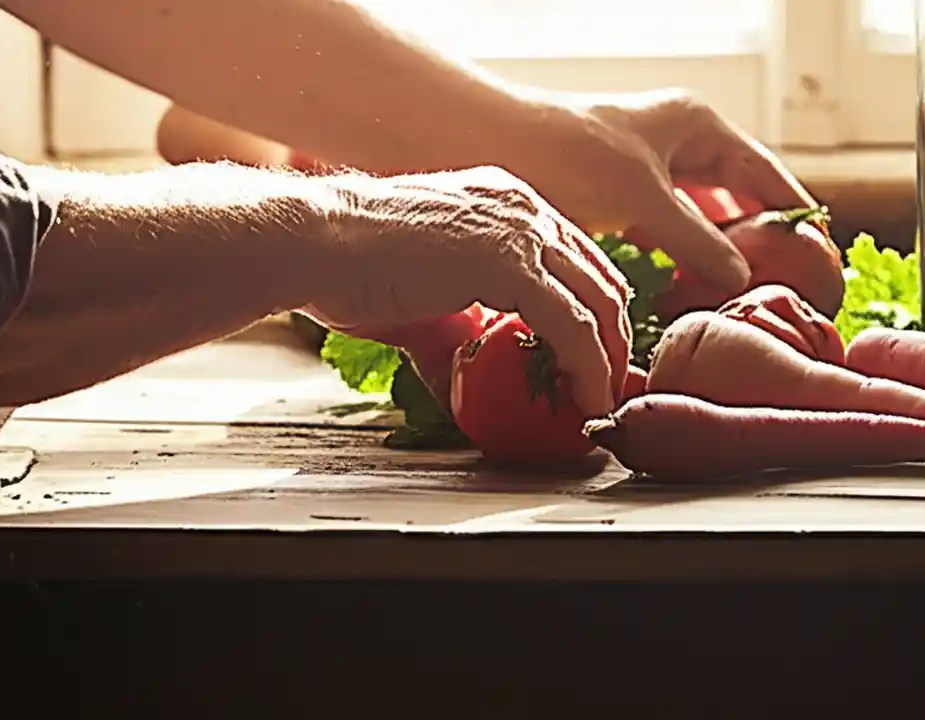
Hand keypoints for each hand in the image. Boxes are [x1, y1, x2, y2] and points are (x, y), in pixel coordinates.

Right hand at [302, 166, 631, 415]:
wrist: (311, 244)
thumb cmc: (348, 265)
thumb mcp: (422, 299)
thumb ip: (455, 332)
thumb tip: (460, 381)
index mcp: (505, 202)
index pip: (576, 259)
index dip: (594, 313)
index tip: (593, 359)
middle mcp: (522, 206)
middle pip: (601, 277)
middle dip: (613, 339)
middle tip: (605, 386)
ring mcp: (519, 228)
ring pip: (600, 300)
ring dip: (609, 358)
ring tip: (599, 400)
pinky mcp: (509, 263)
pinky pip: (573, 325)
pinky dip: (588, 367)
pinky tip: (585, 398)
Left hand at [509, 89, 817, 295]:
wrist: (490, 146)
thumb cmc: (567, 153)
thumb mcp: (642, 198)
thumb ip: (696, 239)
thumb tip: (742, 278)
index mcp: (695, 125)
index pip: (764, 172)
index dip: (793, 211)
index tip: (822, 251)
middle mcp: (677, 143)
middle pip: (737, 196)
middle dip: (760, 238)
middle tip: (789, 284)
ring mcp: (649, 173)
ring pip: (702, 220)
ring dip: (720, 255)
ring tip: (748, 297)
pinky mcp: (621, 203)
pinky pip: (668, 236)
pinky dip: (683, 261)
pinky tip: (692, 292)